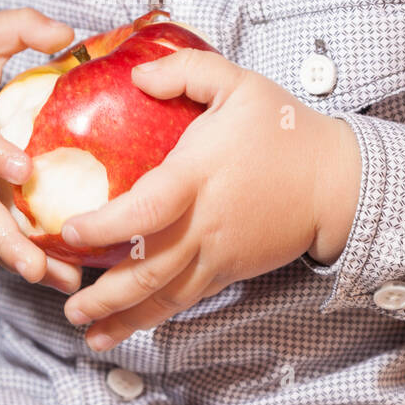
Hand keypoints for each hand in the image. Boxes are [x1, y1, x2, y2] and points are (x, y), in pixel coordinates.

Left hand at [59, 47, 361, 348]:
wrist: (337, 182)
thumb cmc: (284, 129)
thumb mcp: (238, 83)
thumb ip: (185, 71)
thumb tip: (137, 73)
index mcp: (198, 176)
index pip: (145, 211)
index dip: (105, 227)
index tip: (70, 232)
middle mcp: (204, 223)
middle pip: (149, 270)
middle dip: (105, 296)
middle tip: (68, 309)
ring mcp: (218, 253)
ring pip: (166, 296)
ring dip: (125, 319)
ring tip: (88, 333)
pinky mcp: (230, 270)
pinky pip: (186, 298)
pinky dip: (155, 317)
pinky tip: (129, 327)